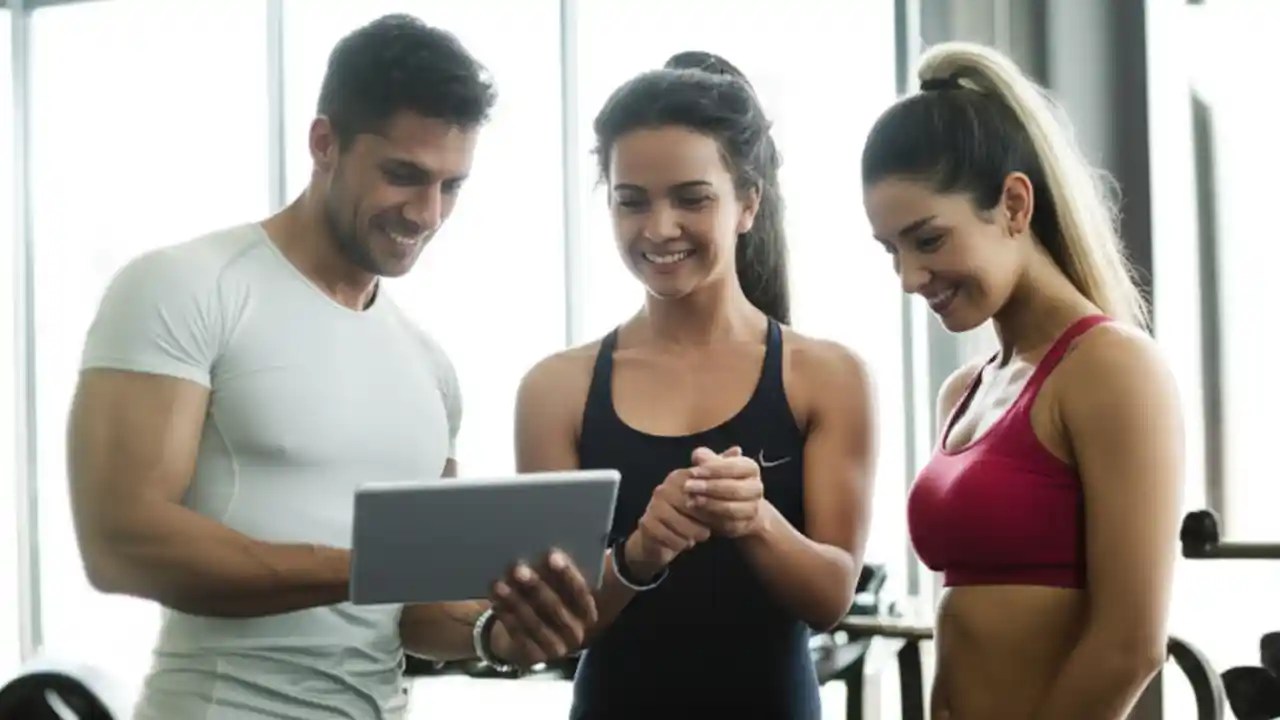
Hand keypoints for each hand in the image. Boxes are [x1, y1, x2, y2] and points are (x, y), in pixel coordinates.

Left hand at [487, 549, 597, 667]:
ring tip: (499, 583)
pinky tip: (497, 601)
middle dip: (536, 586)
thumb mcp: (557, 587)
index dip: (567, 574)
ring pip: (535, 622)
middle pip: (556, 607)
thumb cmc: (547, 599)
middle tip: (518, 568)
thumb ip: (557, 573)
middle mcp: (577, 633)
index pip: (581, 592)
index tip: (552, 555)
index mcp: (588, 612)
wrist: (530, 635)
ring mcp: (557, 648)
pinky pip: (520, 636)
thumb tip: (546, 548)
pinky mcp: (536, 658)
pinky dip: (507, 616)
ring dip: (515, 601)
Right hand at [628, 467, 712, 578]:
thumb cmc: (686, 514)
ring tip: (697, 536)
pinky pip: (671, 538)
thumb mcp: (704, 494)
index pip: (702, 487)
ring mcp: (653, 505)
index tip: (718, 516)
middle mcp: (664, 488)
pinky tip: (684, 543)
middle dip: (704, 522)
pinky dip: (681, 544)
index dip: (713, 505)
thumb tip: (737, 448)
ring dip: (694, 535)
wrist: (656, 538)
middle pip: (694, 508)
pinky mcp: (646, 524)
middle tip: (708, 529)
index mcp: (679, 477)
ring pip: (683, 526)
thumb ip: (719, 473)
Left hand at [684, 446, 767, 537]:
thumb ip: (706, 459)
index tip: (693, 472)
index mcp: (750, 468)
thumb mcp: (713, 465)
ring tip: (691, 501)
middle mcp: (756, 488)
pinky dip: (711, 518)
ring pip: (732, 509)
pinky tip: (697, 513)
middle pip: (735, 489)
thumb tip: (699, 456)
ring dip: (710, 504)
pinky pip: (728, 524)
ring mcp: (752, 508)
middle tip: (687, 486)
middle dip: (710, 488)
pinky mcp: (744, 525)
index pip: (734, 467)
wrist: (737, 506)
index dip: (713, 470)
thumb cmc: (720, 479)